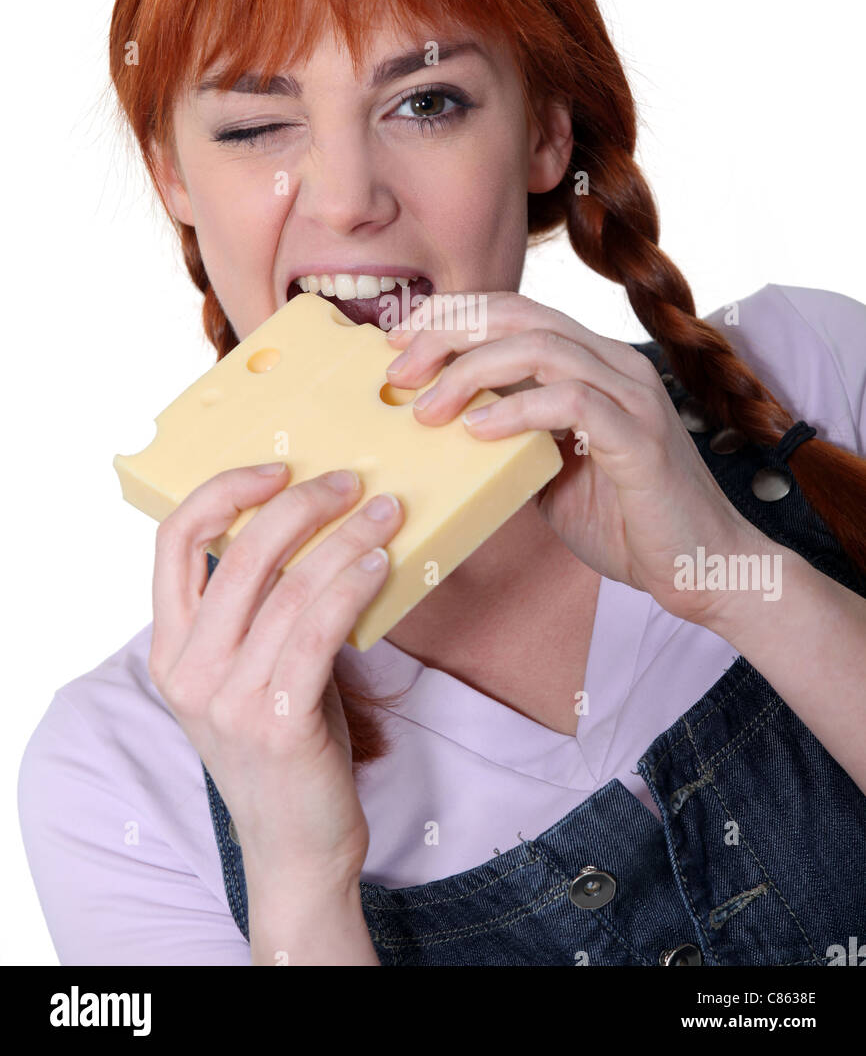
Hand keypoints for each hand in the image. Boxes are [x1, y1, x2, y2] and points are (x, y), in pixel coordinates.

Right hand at [148, 464, 403, 889]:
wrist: (297, 846)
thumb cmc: (285, 744)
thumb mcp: (251, 669)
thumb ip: (260, 608)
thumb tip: (313, 523)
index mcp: (169, 649)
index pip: (174, 542)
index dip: (224, 491)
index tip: (276, 469)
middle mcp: (187, 671)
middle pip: (240, 553)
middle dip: (301, 504)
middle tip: (350, 482)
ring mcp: (228, 699)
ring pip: (290, 587)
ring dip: (346, 538)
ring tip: (387, 512)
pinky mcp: (277, 721)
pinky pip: (319, 630)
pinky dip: (352, 585)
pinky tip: (381, 563)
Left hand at [385, 291, 755, 625]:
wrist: (700, 568)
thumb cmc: (624, 520)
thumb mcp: (546, 469)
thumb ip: (508, 436)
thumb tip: (439, 423)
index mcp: (592, 363)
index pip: (513, 310)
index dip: (452, 315)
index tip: (397, 341)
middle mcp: (614, 364)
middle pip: (519, 314)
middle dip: (449, 333)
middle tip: (398, 368)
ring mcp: (632, 396)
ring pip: (541, 347)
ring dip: (472, 371)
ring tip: (428, 408)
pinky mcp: (641, 437)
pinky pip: (571, 402)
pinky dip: (516, 410)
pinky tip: (478, 430)